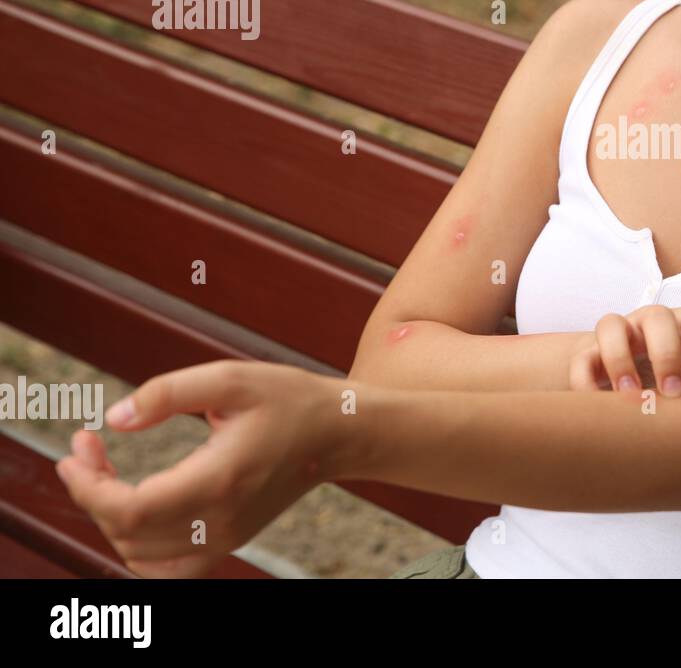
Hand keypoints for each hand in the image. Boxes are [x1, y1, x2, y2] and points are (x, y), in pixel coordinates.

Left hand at [54, 360, 341, 577]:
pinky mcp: (230, 540)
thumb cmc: (289, 399)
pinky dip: (136, 546)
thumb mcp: (231, 378)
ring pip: (140, 555)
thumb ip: (169, 392)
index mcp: (218, 481)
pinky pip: (167, 567)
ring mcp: (226, 537)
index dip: (88, 487)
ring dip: (109, 517)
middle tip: (86, 446)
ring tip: (104, 471)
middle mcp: (221, 521)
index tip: (74, 450)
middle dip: (91, 492)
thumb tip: (115, 418)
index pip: (130, 510)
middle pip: (127, 534)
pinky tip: (134, 506)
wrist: (340, 433)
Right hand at [568, 306, 680, 399]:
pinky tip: (599, 408)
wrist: (634, 374)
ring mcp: (619, 334)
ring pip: (612, 326)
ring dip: (620, 359)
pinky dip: (586, 381)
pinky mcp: (589, 352)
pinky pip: (582, 358)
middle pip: (660, 319)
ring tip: (631, 398)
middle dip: (667, 356)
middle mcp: (654, 322)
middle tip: (675, 394)